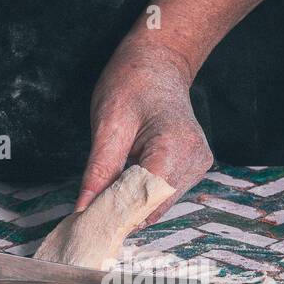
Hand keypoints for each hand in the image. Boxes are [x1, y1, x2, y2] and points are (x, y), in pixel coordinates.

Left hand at [76, 39, 212, 219]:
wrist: (159, 62)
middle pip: (154, 206)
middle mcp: (195, 159)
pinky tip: (125, 185)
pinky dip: (142, 195)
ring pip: (160, 204)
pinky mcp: (195, 167)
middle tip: (89, 213)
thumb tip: (84, 208)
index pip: (145, 198)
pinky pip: (165, 193)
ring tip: (105, 196)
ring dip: (132, 205)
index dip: (116, 213)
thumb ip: (99, 171)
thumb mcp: (108, 123)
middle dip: (122, 212)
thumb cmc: (132, 82)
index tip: (87, 221)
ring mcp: (199, 164)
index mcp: (176, 146)